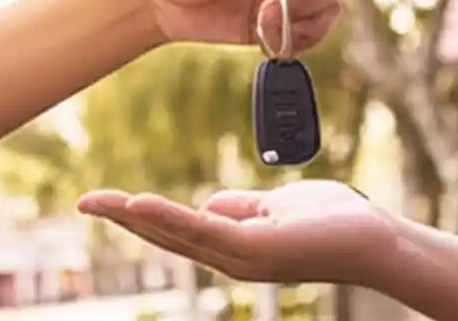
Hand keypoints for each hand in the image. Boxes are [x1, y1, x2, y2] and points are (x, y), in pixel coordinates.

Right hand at [77, 180, 396, 285]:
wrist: (373, 239)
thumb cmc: (333, 221)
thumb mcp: (276, 204)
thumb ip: (241, 206)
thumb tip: (207, 203)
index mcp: (234, 245)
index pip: (176, 230)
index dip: (140, 216)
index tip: (105, 200)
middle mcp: (231, 258)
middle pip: (166, 236)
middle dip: (124, 219)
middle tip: (84, 202)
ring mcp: (242, 257)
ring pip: (178, 235)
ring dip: (138, 218)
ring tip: (102, 203)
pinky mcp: (257, 249)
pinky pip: (204, 230)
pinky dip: (170, 217)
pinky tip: (142, 205)